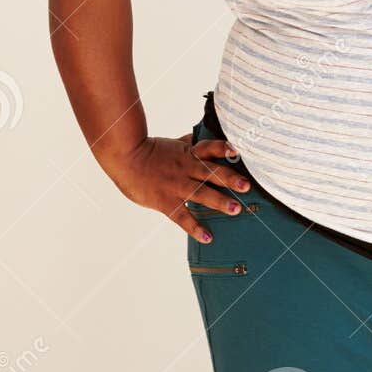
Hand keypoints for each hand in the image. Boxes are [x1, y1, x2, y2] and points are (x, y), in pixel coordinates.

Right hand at [101, 132, 252, 243]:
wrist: (124, 158)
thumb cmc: (149, 151)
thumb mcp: (173, 143)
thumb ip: (190, 143)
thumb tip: (203, 134)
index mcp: (189, 153)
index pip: (209, 148)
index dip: (223, 149)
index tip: (238, 151)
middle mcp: (186, 169)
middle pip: (211, 173)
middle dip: (230, 179)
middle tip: (247, 186)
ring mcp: (176, 186)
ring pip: (201, 194)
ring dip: (219, 202)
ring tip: (235, 209)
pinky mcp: (166, 202)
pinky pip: (183, 217)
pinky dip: (195, 228)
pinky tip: (208, 237)